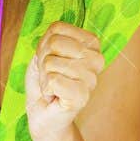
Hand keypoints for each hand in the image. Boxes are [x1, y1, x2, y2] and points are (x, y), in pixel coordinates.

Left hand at [24, 23, 105, 140]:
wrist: (43, 112)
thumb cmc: (46, 78)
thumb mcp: (45, 50)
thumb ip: (52, 38)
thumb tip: (54, 42)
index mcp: (91, 43)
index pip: (58, 28)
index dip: (45, 43)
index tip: (51, 59)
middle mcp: (96, 59)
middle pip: (54, 43)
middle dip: (43, 60)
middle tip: (51, 75)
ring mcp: (92, 79)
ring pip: (51, 63)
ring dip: (44, 77)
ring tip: (53, 86)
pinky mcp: (83, 96)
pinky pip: (53, 80)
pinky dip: (46, 89)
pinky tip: (55, 96)